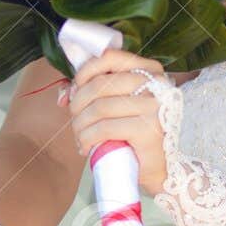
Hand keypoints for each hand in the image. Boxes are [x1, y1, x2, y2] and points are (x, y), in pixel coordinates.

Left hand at [67, 48, 170, 195]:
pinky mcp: (148, 129)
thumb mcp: (119, 106)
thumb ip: (95, 91)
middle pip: (101, 84)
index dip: (86, 71)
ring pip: (99, 107)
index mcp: (152, 71)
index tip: (75, 89)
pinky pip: (104, 128)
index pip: (111, 57)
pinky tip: (86, 147)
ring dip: (80, 124)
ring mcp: (154, 106)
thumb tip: (65, 93)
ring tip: (80, 137)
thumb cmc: (137, 136)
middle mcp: (157, 84)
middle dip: (78, 104)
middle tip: (75, 122)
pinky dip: (88, 138)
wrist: (161, 168)